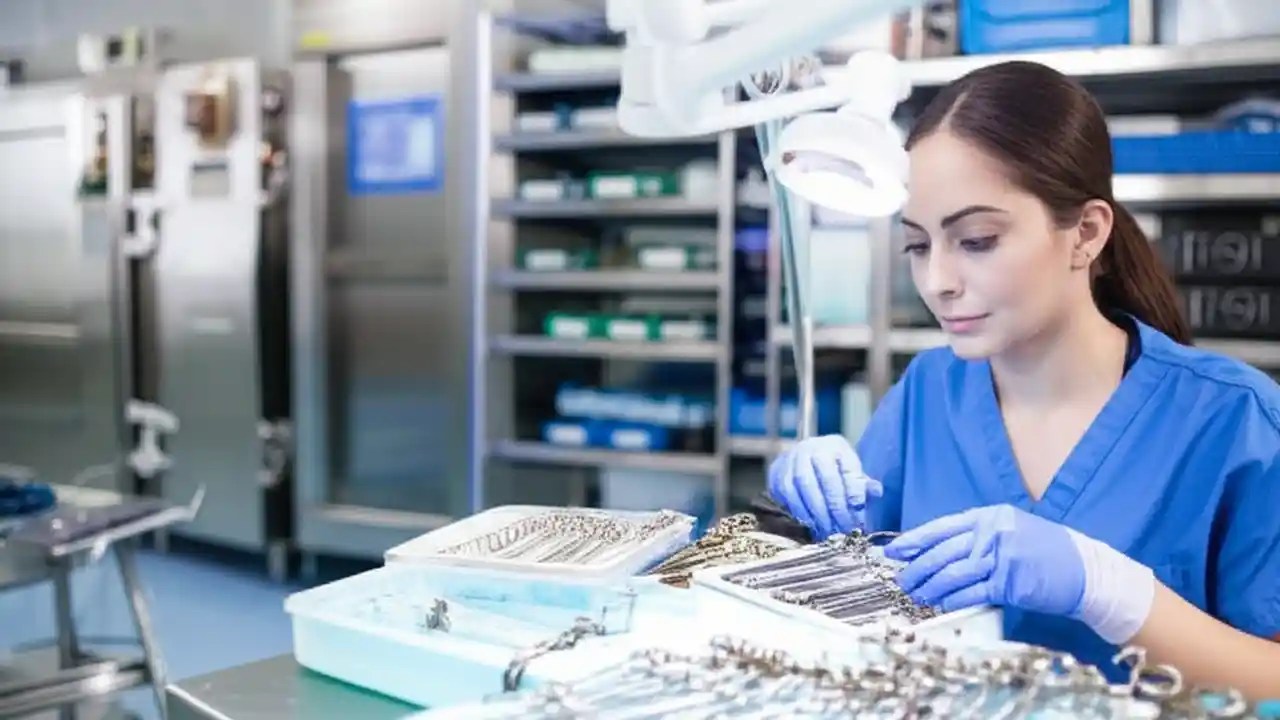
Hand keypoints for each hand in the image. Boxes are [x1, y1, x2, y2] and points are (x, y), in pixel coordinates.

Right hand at [766, 435, 883, 539]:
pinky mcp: (777, 472)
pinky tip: (811, 524)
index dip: (855, 497)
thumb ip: (863, 483)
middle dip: (836, 509)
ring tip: (828, 532)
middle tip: (844, 530)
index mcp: (836, 446)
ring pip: (804, 487)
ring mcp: (792, 458)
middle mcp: (812, 447)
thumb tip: (876, 491)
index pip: (849, 471)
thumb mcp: (851, 472)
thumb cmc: (831, 469)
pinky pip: (787, 495)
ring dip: (817, 513)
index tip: (860, 519)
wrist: (802, 459)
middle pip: (826, 480)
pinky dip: (799, 512)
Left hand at [884, 504, 1154, 642]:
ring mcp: (1002, 557)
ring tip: (915, 595)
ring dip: (929, 587)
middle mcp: (993, 532)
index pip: (942, 527)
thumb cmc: (1045, 552)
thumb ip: (977, 537)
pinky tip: (939, 605)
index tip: (893, 551)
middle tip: (900, 580)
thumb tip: (937, 552)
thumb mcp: (1010, 530)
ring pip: (953, 573)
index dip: (914, 540)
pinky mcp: (1010, 583)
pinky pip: (972, 592)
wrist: (1085, 570)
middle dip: (917, 567)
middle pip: (943, 551)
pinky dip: (951, 600)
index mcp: (990, 516)